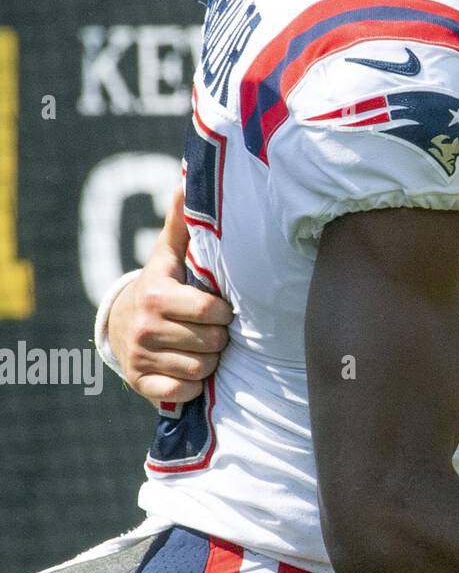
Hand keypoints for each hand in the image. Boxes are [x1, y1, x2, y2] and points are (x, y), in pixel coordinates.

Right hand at [107, 186, 231, 404]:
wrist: (121, 326)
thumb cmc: (160, 287)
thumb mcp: (167, 257)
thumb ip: (180, 225)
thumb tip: (186, 180)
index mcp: (157, 296)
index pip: (211, 312)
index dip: (224, 312)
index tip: (221, 309)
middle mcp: (145, 328)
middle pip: (211, 342)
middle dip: (220, 337)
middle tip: (213, 330)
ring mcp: (141, 358)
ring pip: (202, 368)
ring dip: (210, 360)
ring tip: (202, 347)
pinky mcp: (141, 385)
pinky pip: (183, 392)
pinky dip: (192, 385)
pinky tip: (188, 369)